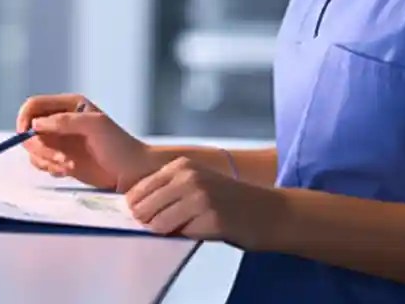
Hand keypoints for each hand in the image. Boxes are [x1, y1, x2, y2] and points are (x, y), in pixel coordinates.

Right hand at [16, 94, 158, 190]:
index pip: (34, 105)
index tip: (26, 135)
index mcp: (68, 106)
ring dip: (46, 160)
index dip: (25, 118)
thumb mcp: (94, 126)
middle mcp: (61, 121)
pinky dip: (50, 168)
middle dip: (40, 147)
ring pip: (34, 149)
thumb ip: (64, 121)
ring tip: (69, 166)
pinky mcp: (61, 158)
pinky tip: (68, 170)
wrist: (131, 171)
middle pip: (30, 130)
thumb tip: (36, 124)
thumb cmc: (119, 145)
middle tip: (59, 159)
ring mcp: (60, 141)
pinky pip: (41, 162)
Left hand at [125, 156, 281, 248]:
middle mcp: (189, 178)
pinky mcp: (212, 220)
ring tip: (186, 227)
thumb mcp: (197, 183)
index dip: (135, 209)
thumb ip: (168, 191)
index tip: (143, 219)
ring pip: (158, 224)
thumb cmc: (230, 202)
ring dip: (166, 232)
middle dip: (148, 223)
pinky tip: (204, 230)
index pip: (138, 190)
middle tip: (167, 227)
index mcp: (182, 166)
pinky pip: (182, 235)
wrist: (270, 212)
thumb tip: (133, 210)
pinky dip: (186, 238)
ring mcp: (201, 198)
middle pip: (143, 208)